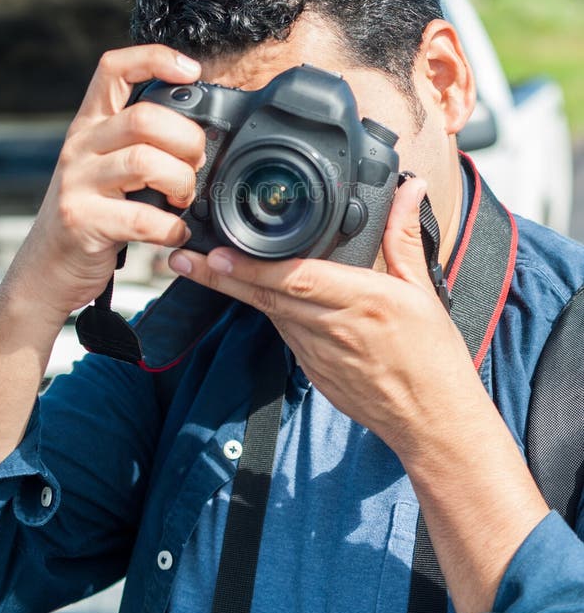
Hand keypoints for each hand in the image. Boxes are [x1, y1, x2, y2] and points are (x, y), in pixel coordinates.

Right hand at [14, 45, 204, 318]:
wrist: (49, 266)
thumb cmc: (94, 212)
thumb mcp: (108, 165)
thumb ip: (143, 144)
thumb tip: (205, 137)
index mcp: (91, 124)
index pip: (114, 69)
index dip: (154, 59)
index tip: (191, 71)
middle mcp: (81, 145)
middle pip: (144, 118)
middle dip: (187, 140)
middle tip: (196, 164)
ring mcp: (78, 182)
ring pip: (145, 161)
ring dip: (181, 182)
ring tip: (184, 199)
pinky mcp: (83, 220)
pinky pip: (142, 218)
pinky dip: (171, 229)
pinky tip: (175, 233)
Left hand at [168, 177, 480, 460]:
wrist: (431, 421)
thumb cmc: (432, 358)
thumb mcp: (423, 291)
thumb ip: (404, 236)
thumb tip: (408, 190)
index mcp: (360, 300)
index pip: (295, 278)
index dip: (251, 266)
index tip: (215, 253)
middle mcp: (331, 327)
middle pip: (264, 296)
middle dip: (218, 276)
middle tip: (180, 257)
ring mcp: (316, 354)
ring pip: (268, 313)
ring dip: (235, 290)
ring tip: (200, 267)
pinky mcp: (312, 370)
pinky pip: (283, 332)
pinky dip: (267, 311)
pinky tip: (251, 293)